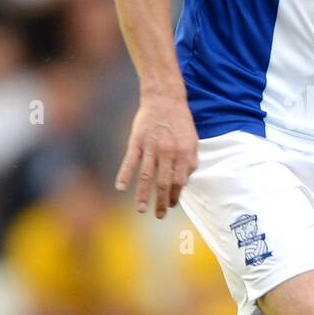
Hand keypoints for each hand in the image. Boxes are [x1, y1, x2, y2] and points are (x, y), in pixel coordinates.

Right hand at [116, 96, 198, 217]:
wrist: (164, 98)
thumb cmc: (180, 121)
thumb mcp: (193, 140)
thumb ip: (191, 161)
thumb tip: (186, 181)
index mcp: (184, 154)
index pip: (179, 182)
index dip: (175, 196)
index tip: (171, 205)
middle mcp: (168, 153)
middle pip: (164, 183)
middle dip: (161, 202)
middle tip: (159, 216)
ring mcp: (151, 147)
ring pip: (146, 176)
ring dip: (143, 195)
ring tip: (142, 210)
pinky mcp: (137, 141)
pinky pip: (130, 161)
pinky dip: (124, 175)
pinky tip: (120, 188)